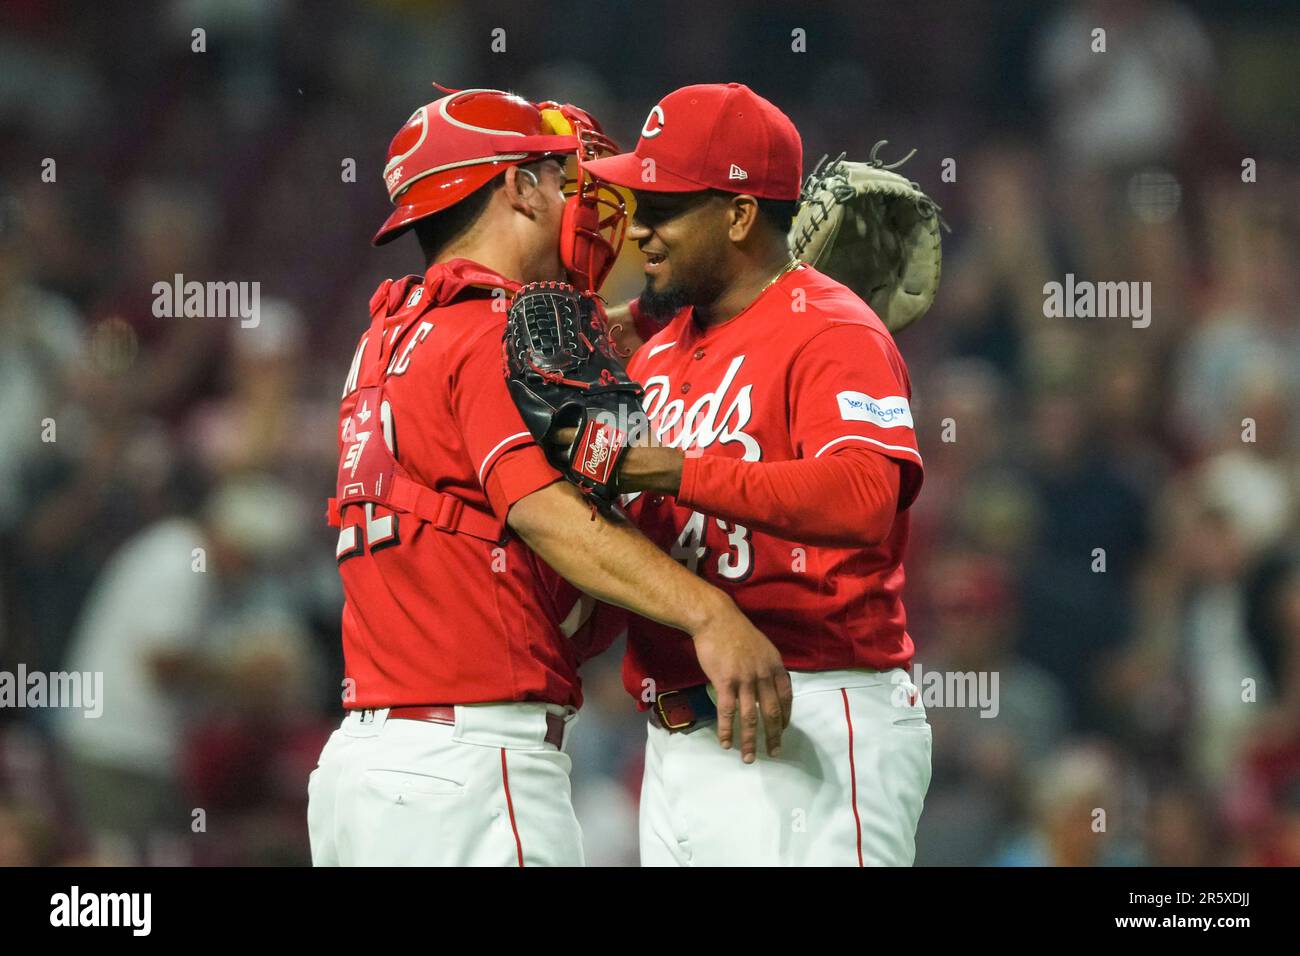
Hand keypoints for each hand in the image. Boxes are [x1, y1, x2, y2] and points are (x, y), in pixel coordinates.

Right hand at [691, 597, 792, 762]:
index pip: (786, 697)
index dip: (785, 716)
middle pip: (772, 712)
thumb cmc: (735, 631)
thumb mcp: (761, 646)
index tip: (782, 730)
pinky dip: (727, 729)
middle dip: (773, 736)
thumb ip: (765, 667)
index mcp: (775, 666)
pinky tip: (727, 743)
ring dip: (750, 740)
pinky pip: (728, 711)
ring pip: (750, 717)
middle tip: (773, 753)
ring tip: (748, 758)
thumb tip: (764, 687)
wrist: (715, 619)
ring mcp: (745, 679)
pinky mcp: (725, 682)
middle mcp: (763, 675)